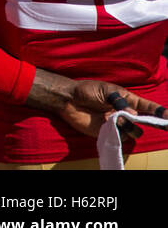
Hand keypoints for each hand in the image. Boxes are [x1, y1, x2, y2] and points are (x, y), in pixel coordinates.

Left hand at [33, 70, 165, 138]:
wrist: (69, 100)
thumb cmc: (87, 90)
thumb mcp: (106, 90)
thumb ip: (120, 101)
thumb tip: (132, 115)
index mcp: (127, 100)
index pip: (148, 107)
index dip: (160, 112)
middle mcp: (126, 114)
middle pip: (145, 122)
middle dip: (145, 121)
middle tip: (132, 116)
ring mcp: (119, 125)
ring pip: (135, 131)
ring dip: (126, 125)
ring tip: (110, 116)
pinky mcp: (110, 134)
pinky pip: (122, 137)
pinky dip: (116, 130)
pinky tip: (105, 122)